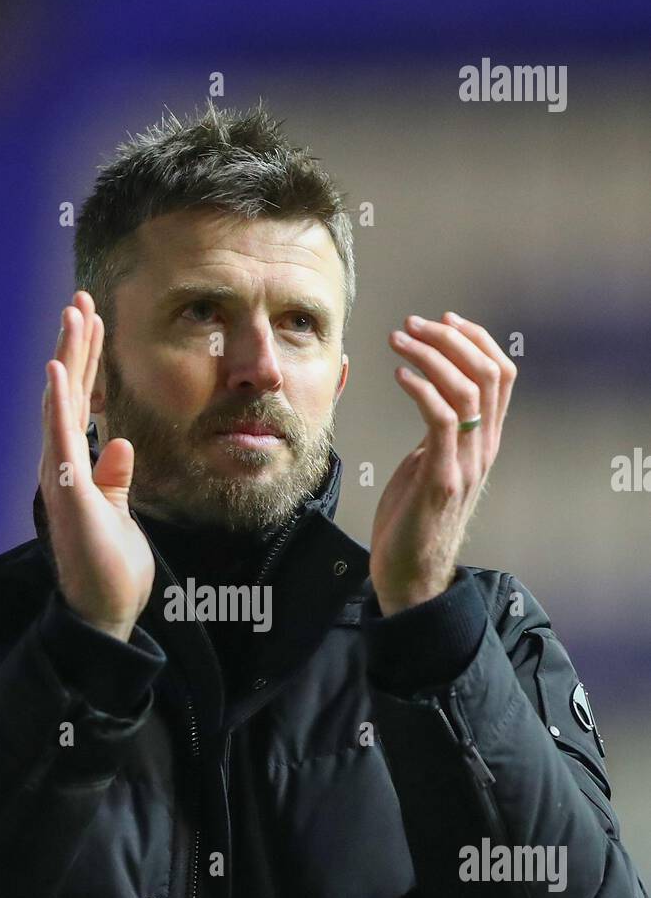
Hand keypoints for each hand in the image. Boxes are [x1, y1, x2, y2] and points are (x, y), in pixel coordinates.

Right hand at [39, 291, 154, 641]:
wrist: (103, 612)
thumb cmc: (109, 568)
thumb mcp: (119, 514)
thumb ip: (115, 479)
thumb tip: (120, 446)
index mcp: (76, 468)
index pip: (80, 404)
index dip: (86, 362)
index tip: (92, 322)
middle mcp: (62, 466)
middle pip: (68, 395)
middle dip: (76, 346)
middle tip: (81, 300)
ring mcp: (61, 478)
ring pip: (62, 406)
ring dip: (67, 359)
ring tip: (72, 314)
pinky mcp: (69, 494)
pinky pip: (61, 441)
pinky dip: (58, 404)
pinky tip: (57, 370)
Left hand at [370, 311, 516, 615]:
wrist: (410, 576)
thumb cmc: (412, 521)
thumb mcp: (429, 464)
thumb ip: (437, 434)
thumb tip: (428, 397)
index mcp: (483, 443)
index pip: (499, 376)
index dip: (476, 341)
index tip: (444, 321)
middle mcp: (482, 449)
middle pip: (488, 374)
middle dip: (451, 339)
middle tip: (413, 324)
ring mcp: (465, 464)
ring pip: (467, 390)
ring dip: (432, 356)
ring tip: (398, 341)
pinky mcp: (441, 479)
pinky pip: (441, 420)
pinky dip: (421, 388)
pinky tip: (398, 375)